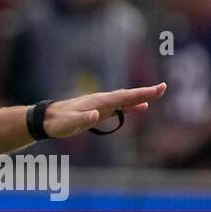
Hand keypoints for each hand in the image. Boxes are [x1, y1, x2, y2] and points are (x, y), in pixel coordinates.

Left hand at [43, 83, 165, 138]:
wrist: (47, 119)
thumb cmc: (58, 122)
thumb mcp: (69, 123)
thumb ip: (82, 119)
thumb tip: (95, 115)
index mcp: (98, 102)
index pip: (123, 97)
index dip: (140, 94)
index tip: (156, 89)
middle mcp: (102, 101)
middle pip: (127, 96)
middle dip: (145, 92)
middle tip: (163, 88)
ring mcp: (101, 105)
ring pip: (125, 100)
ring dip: (141, 98)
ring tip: (157, 94)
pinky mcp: (99, 111)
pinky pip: (119, 107)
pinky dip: (131, 106)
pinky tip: (140, 107)